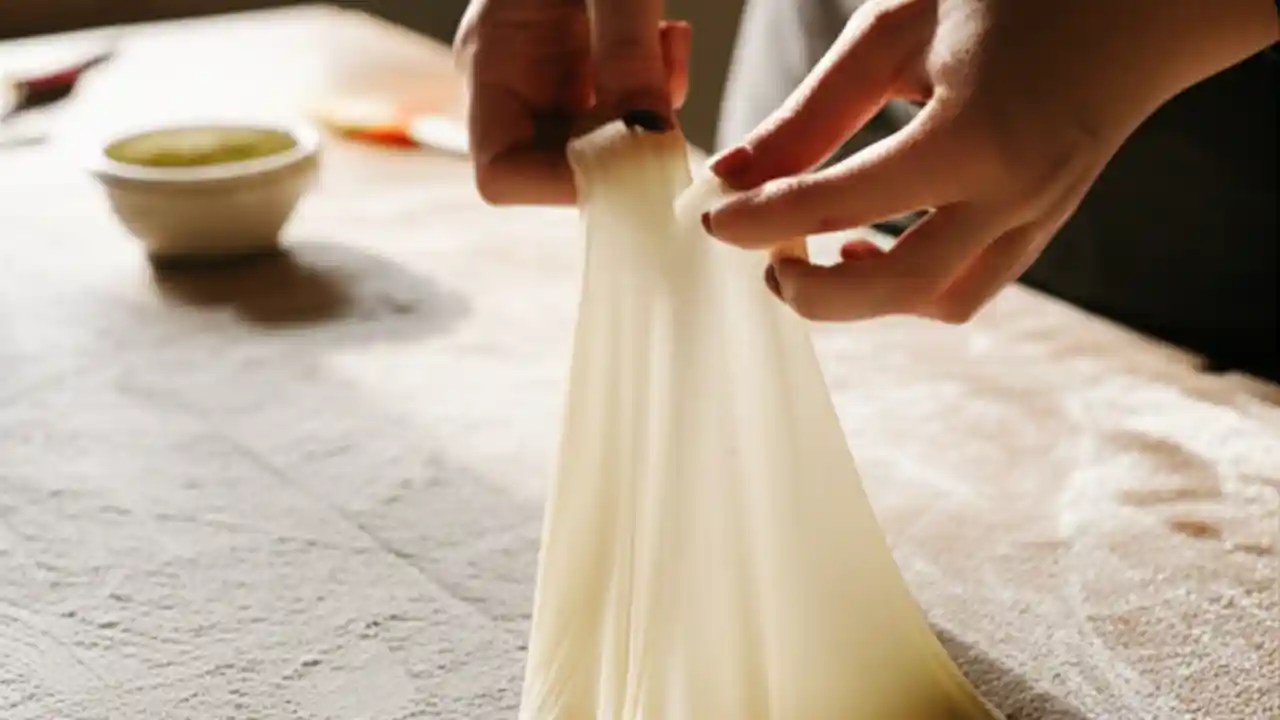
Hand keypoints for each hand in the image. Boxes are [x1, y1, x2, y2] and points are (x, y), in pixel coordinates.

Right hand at [455, 0, 690, 204]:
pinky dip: (661, 79)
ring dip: (651, 109)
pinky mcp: (594, 55)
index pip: (502, 174)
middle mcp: (517, 77)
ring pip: (605, 134)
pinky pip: (627, 99)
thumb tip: (653, 135)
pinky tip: (671, 35)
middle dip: (624, 147)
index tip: (634, 162)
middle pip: (562, 163)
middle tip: (670, 110)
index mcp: (492, 60)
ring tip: (669, 44)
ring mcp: (554, 69)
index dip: (564, 186)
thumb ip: (628, 50)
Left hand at [704, 0, 1278, 322]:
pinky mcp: (1043, 228)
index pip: (842, 201)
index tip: (711, 219)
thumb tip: (734, 176)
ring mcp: (1038, 219)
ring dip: (863, 299)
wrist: (1135, 5)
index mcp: (973, 132)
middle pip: (896, 286)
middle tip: (764, 263)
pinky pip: (968, 287)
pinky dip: (908, 287)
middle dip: (813, 293)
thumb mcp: (897, 29)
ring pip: (937, 301)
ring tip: (814, 254)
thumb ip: (813, 111)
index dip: (763, 220)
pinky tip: (872, 245)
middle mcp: (1013, 192)